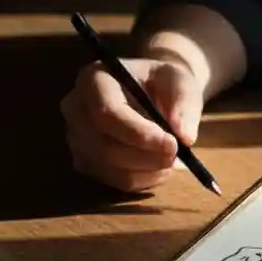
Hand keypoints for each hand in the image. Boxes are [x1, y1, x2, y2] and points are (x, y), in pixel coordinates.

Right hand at [59, 58, 203, 192]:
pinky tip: (159, 168)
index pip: (106, 112)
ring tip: (172, 159)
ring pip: (108, 167)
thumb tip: (185, 138)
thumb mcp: (180, 82)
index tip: (172, 144)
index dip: (138, 133)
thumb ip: (184, 105)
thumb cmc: (163, 82)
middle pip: (103, 145)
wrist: (152, 90)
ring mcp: (76, 138)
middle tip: (177, 155)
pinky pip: (112, 180)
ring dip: (146, 170)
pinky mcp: (85, 161)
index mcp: (94, 80)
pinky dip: (141, 180)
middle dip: (145, 157)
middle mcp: (76, 109)